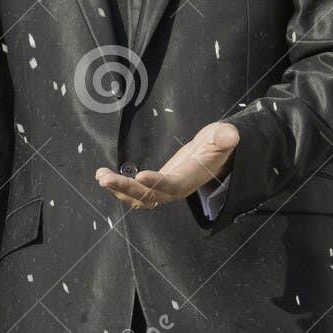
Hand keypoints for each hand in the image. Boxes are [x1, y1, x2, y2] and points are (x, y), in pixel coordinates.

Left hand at [96, 120, 239, 207]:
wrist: (212, 155)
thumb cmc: (217, 145)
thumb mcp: (222, 137)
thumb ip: (225, 137)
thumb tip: (231, 134)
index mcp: (190, 178)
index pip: (173, 185)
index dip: (158, 183)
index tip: (140, 176)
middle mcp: (175, 189)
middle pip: (149, 196)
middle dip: (126, 188)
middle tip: (105, 179)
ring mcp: (163, 190)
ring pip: (139, 198)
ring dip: (118, 190)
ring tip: (101, 176)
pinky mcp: (155, 186)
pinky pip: (135, 193)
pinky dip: (118, 187)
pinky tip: (103, 175)